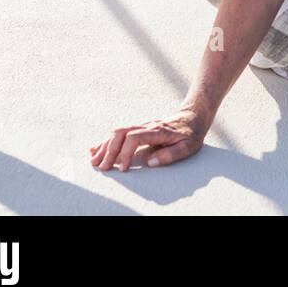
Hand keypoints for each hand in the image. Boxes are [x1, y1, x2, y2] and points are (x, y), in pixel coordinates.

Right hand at [89, 107, 208, 171]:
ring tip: (94, 161)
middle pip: (121, 133)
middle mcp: (146, 126)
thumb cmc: (190, 134)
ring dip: (105, 146)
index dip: (126, 153)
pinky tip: (96, 149)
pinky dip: (106, 141)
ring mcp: (141, 126)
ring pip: (117, 132)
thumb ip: (171, 154)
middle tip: (103, 167)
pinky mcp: (138, 128)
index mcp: (157, 130)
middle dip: (109, 150)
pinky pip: (119, 133)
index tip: (124, 169)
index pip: (135, 138)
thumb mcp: (188, 146)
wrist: (192, 117)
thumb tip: (151, 162)